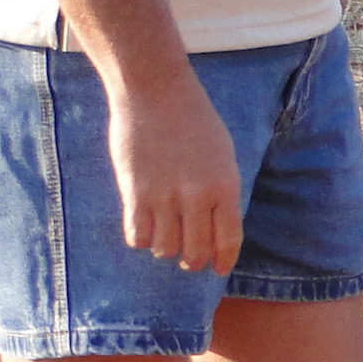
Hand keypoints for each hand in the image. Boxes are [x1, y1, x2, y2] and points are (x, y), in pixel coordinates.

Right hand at [107, 65, 241, 272]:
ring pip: (164, 249)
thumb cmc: (194, 120)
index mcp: (225, 187)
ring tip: (164, 237)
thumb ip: (220, 191)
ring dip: (165, 249)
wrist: (155, 92)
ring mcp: (164, 196)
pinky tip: (143, 227)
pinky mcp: (134, 192)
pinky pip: (137, 235)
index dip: (223, 260)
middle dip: (193, 260)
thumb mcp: (222, 155)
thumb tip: (214, 226)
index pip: (228, 240)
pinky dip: (141, 239)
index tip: (218, 269)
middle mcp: (197, 197)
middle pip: (195, 251)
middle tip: (188, 258)